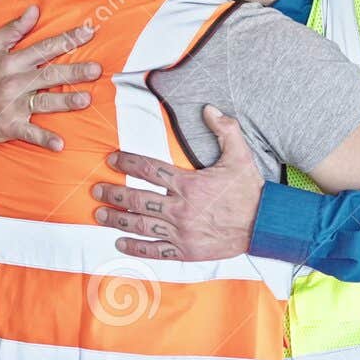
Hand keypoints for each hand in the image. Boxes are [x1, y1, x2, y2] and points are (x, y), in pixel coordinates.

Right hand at [0, 5, 100, 149]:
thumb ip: (13, 28)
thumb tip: (35, 9)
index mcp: (12, 61)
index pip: (44, 48)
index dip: (67, 39)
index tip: (89, 32)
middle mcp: (14, 82)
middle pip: (49, 74)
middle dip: (73, 71)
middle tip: (97, 69)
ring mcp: (12, 105)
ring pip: (43, 102)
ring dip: (64, 102)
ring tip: (86, 100)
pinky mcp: (10, 126)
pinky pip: (29, 133)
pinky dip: (44, 139)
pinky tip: (60, 144)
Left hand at [91, 106, 262, 260]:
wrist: (264, 224)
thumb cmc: (249, 190)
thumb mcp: (240, 154)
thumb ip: (224, 129)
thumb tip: (208, 108)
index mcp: (189, 184)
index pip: (150, 170)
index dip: (128, 163)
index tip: (112, 159)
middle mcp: (181, 209)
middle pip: (138, 200)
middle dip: (113, 194)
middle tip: (96, 190)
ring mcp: (182, 232)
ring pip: (141, 225)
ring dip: (117, 220)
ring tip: (99, 215)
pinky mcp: (186, 250)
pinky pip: (156, 250)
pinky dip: (136, 247)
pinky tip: (120, 243)